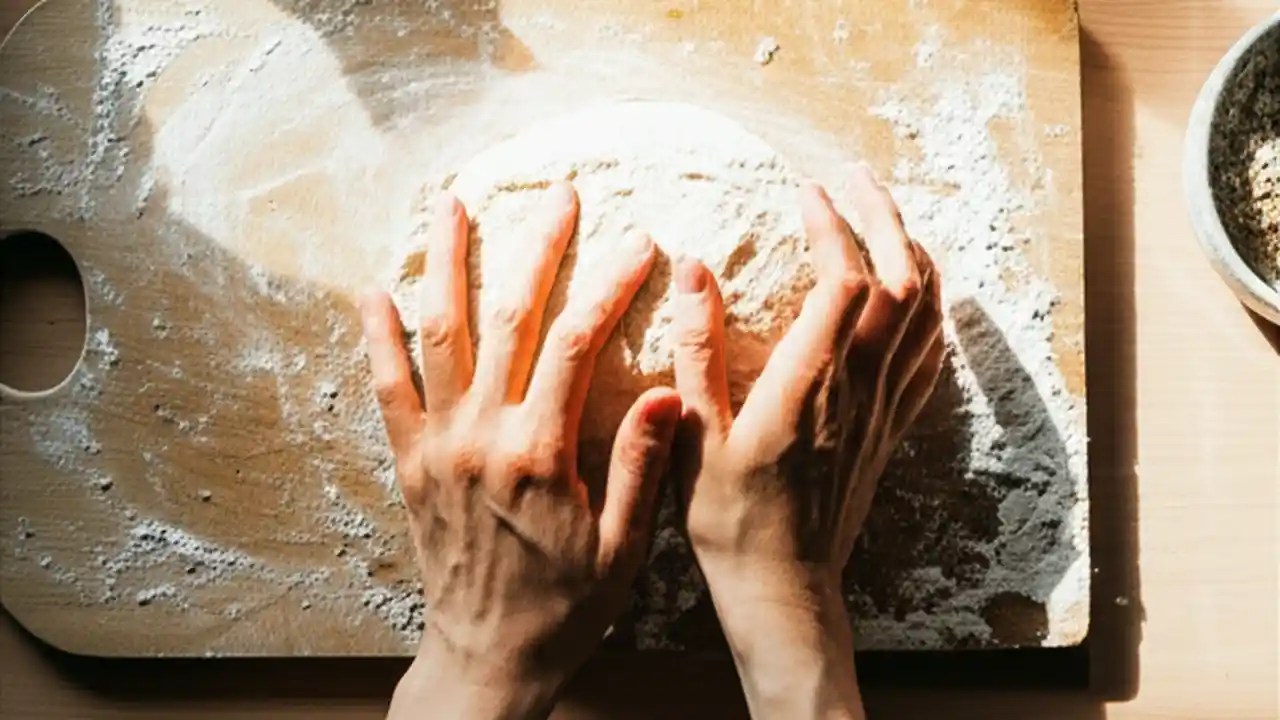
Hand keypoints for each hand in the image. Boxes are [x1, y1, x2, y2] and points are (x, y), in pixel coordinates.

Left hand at [360, 182, 680, 719]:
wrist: (486, 658)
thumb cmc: (564, 608)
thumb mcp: (623, 548)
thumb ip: (639, 465)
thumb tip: (671, 392)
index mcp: (539, 453)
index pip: (578, 343)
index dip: (609, 284)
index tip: (638, 242)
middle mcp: (481, 436)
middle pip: (508, 318)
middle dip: (537, 248)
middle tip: (560, 196)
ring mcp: (437, 445)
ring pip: (439, 334)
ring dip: (448, 263)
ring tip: (453, 204)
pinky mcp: (409, 462)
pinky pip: (387, 387)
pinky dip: (379, 336)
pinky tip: (375, 290)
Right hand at [673, 165, 943, 718]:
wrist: (783, 589)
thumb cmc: (728, 519)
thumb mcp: (694, 433)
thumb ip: (695, 348)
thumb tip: (693, 269)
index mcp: (809, 384)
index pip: (844, 279)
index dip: (831, 225)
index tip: (804, 191)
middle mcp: (860, 388)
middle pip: (901, 280)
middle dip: (883, 216)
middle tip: (852, 176)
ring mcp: (884, 408)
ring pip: (925, 312)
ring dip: (912, 251)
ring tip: (883, 216)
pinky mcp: (891, 428)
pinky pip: (928, 354)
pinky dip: (929, 308)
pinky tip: (914, 293)